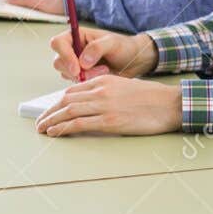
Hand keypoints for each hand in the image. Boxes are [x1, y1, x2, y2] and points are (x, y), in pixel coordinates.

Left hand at [35, 76, 182, 135]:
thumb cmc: (153, 98)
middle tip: (40, 122)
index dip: (57, 102)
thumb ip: (107, 92)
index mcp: (105, 81)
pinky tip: (55, 133)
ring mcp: (104, 106)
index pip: (72, 90)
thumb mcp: (126, 87)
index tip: (51, 111)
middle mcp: (101, 91)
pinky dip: (62, 128)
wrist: (171, 104)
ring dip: (51, 121)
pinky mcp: (109, 121)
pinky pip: (78, 124)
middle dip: (49, 112)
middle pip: (65, 101)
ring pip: (68, 112)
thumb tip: (91, 105)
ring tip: (43, 129)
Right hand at [50, 26, 159, 79]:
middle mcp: (71, 49)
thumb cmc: (123, 47)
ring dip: (85, 76)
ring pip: (67, 74)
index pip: (57, 43)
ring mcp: (74, 63)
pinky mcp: (79, 75)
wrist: (133, 60)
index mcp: (76, 36)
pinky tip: (103, 76)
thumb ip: (97, 48)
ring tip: (106, 71)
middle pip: (59, 62)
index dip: (64, 56)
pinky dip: (88, 81)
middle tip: (100, 70)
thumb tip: (83, 61)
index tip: (77, 68)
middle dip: (77, 70)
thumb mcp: (113, 43)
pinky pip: (75, 82)